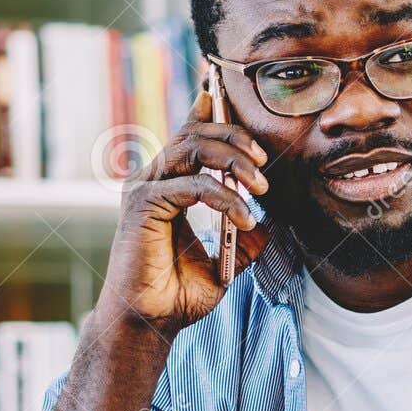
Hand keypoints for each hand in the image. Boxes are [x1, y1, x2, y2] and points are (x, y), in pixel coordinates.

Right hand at [98, 88, 272, 337]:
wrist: (153, 322)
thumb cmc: (180, 293)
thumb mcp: (227, 259)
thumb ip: (244, 234)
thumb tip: (267, 221)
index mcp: (170, 184)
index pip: (189, 133)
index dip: (206, 108)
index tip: (223, 88)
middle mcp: (154, 179)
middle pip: (196, 132)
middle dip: (235, 137)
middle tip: (263, 163)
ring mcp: (146, 189)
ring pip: (193, 148)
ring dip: (233, 162)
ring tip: (259, 190)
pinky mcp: (143, 205)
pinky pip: (192, 186)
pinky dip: (223, 198)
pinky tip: (243, 216)